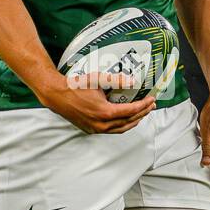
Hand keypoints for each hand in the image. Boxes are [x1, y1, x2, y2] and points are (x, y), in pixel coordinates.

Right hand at [37, 70, 155, 133]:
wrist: (57, 96)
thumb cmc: (76, 86)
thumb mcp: (97, 79)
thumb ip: (116, 80)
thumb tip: (133, 81)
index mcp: (104, 112)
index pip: (131, 111)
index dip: (143, 105)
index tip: (151, 99)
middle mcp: (101, 124)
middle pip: (129, 121)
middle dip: (142, 113)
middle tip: (151, 105)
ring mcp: (96, 129)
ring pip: (121, 128)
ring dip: (134, 121)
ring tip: (142, 113)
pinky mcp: (91, 130)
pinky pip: (112, 130)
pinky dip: (122, 124)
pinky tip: (126, 118)